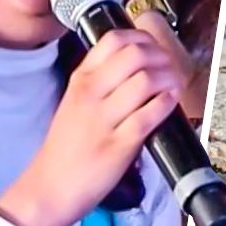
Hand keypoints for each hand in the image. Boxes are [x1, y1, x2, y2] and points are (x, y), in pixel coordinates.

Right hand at [0, 30, 181, 225]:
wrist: (50, 187)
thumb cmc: (67, 146)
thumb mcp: (75, 102)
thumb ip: (100, 80)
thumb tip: (137, 64)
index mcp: (80, 79)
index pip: (114, 39)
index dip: (142, 38)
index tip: (154, 49)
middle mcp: (90, 93)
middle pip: (135, 54)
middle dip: (161, 57)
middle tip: (170, 68)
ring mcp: (104, 119)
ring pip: (145, 80)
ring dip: (169, 79)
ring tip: (174, 85)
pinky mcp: (119, 144)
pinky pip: (149, 114)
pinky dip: (166, 104)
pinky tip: (170, 102)